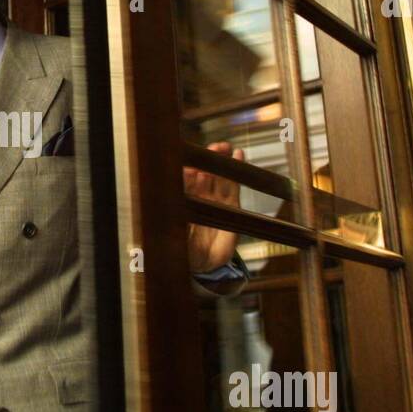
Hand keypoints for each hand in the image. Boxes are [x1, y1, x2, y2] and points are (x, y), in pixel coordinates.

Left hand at [183, 141, 243, 273]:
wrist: (205, 264)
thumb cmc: (185, 250)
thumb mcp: (177, 236)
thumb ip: (176, 220)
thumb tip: (175, 204)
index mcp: (182, 201)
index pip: (183, 180)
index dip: (187, 171)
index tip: (191, 167)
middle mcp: (197, 196)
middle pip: (202, 171)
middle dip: (206, 158)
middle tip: (212, 148)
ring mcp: (214, 199)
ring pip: (217, 175)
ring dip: (221, 160)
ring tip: (224, 147)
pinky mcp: (231, 205)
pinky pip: (233, 185)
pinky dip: (235, 172)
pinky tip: (238, 156)